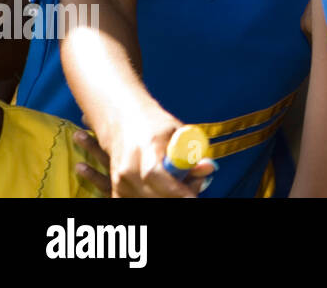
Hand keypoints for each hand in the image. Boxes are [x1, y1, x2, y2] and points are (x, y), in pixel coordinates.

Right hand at [95, 111, 216, 197]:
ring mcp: (119, 183)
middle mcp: (128, 168)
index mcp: (145, 147)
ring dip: (171, 197)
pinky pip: (142, 203)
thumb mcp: (178, 131)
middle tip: (196, 182)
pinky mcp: (117, 193)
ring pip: (150, 202)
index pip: (155, 174)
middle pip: (154, 195)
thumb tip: (208, 169)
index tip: (193, 197)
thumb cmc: (156, 127)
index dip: (175, 189)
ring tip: (181, 178)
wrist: (123, 123)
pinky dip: (158, 197)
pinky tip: (166, 186)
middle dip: (180, 195)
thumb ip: (193, 151)